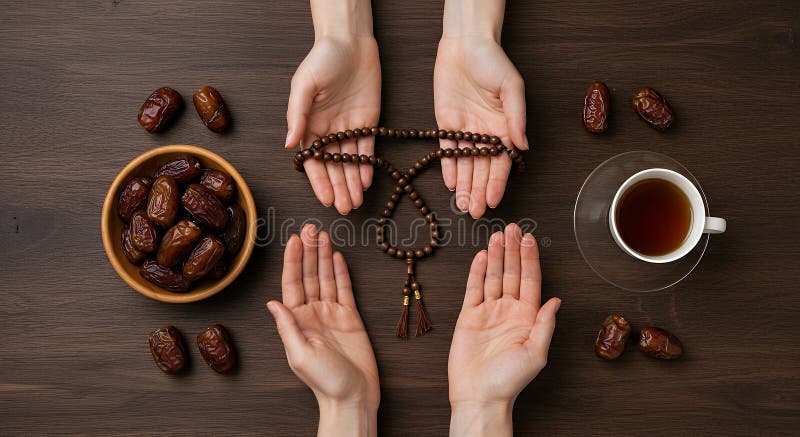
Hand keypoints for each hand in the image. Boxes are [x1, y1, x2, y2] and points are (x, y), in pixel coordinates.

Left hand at [267, 224, 378, 435]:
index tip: (294, 239)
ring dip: (324, 256)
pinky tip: (337, 256)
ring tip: (323, 234)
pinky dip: (341, 272)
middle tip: (311, 227)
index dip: (293, 260)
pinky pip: (344, 289)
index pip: (292, 283)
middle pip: (308, 275)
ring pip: (325, 277)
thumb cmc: (325, 381)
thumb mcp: (300, 354)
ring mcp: (331, 313)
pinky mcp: (350, 317)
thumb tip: (272, 302)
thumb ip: (287, 326)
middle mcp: (312, 313)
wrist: (352, 395)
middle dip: (309, 250)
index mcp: (296, 321)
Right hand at [285, 35, 380, 214]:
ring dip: (353, 182)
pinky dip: (368, 165)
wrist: (350, 42)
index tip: (326, 199)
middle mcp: (328, 130)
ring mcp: (349, 128)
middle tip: (345, 208)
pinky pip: (368, 148)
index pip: (314, 160)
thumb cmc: (322, 59)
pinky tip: (367, 181)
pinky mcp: (368, 122)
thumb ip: (297, 116)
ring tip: (357, 202)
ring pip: (351, 162)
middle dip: (339, 188)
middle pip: (334, 166)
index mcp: (309, 125)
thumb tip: (289, 144)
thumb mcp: (303, 85)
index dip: (320, 181)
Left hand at [434, 36, 527, 217]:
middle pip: (482, 168)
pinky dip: (448, 167)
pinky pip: (447, 150)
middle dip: (478, 191)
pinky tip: (450, 185)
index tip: (493, 201)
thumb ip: (516, 117)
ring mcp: (466, 130)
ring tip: (462, 206)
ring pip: (464, 164)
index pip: (501, 162)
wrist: (465, 43)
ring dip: (464, 186)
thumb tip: (523, 145)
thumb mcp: (511, 86)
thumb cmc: (493, 61)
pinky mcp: (446, 124)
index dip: (497, 183)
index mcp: (505, 126)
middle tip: (474, 212)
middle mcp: (486, 132)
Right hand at [449, 224, 559, 435]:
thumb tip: (556, 300)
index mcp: (527, 317)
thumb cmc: (509, 380)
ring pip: (492, 276)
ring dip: (495, 255)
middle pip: (512, 272)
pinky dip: (476, 271)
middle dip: (513, 249)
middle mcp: (508, 310)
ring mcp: (488, 311)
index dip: (530, 258)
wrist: (480, 394)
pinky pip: (473, 289)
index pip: (530, 280)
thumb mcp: (536, 353)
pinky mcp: (469, 316)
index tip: (530, 239)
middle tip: (513, 228)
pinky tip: (480, 256)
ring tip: (497, 235)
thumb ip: (545, 324)